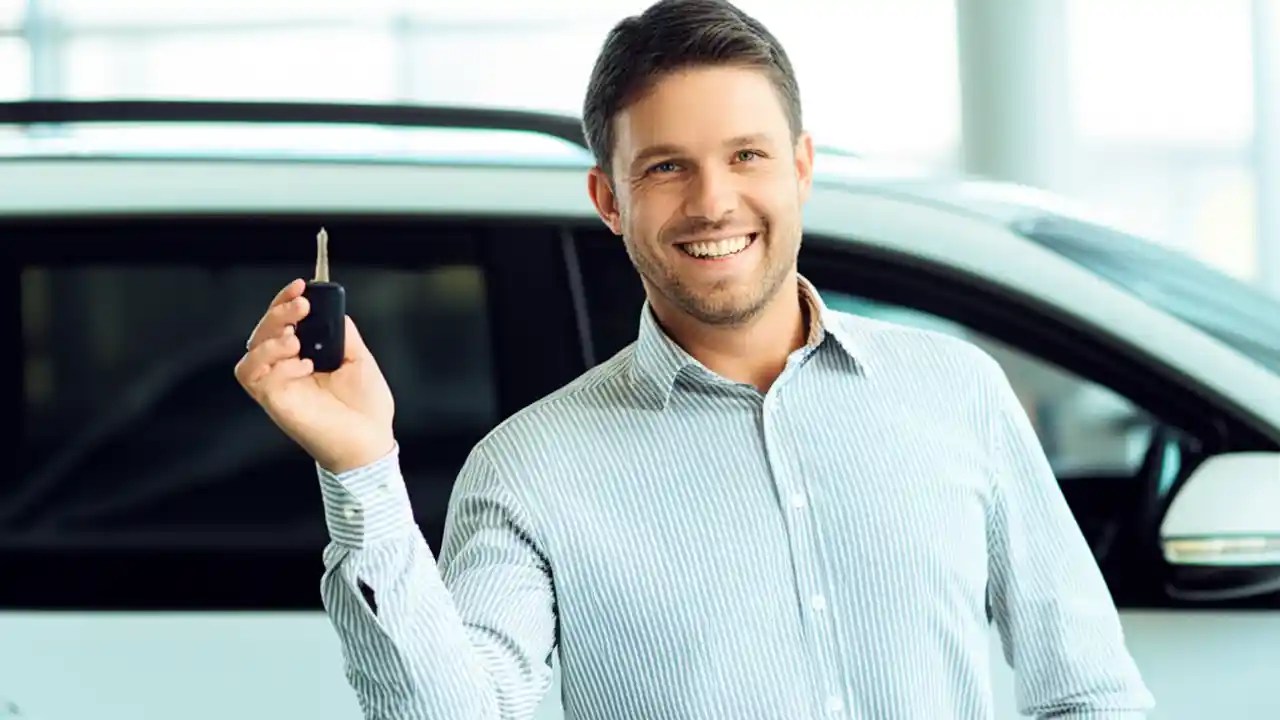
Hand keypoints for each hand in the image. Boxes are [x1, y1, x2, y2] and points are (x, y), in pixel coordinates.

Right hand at [234, 278, 395, 472]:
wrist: (372, 442)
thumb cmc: (366, 408)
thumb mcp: (359, 360)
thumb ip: (342, 334)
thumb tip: (331, 310)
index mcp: (302, 357)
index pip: (281, 324)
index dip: (284, 302)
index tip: (300, 286)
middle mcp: (285, 371)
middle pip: (261, 334)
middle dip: (277, 313)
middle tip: (301, 306)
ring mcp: (279, 388)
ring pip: (250, 356)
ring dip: (269, 340)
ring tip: (296, 340)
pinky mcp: (277, 405)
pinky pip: (257, 380)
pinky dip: (275, 366)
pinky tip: (302, 366)